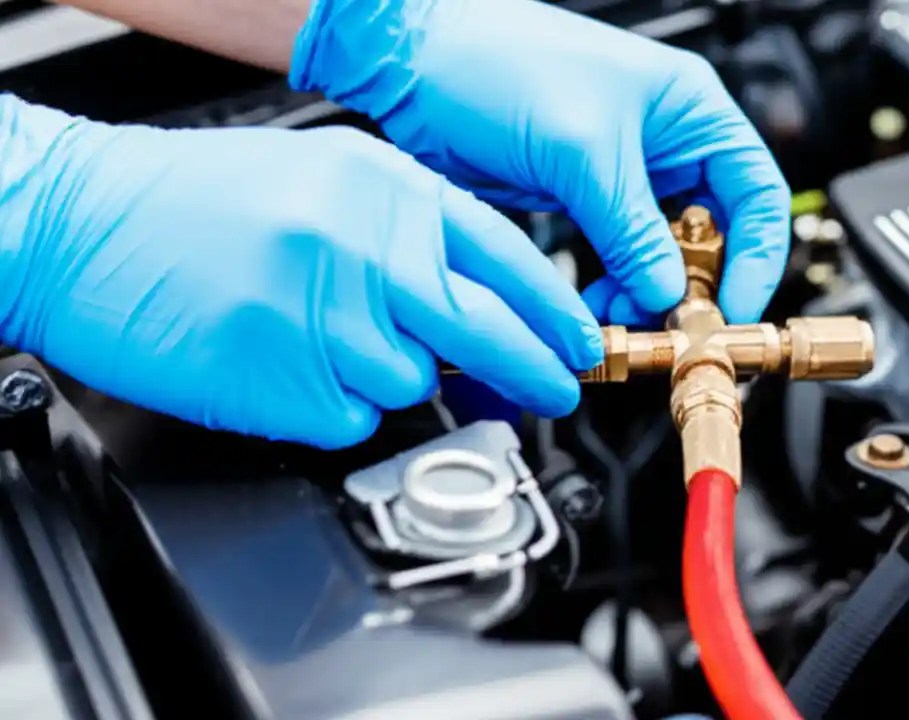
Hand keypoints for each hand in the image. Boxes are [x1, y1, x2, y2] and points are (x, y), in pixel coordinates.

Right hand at [0, 95, 601, 447]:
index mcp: (385, 190)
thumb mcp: (322, 179)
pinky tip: (287, 363)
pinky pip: (350, 417)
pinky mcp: (285, 382)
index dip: (555, 310)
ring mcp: (326, 318)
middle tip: (555, 391)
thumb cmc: (192, 200)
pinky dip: (334, 405)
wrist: (78, 220)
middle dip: (536, 372)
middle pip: (489, 332)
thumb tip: (471, 299)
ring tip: (326, 342)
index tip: (580, 343)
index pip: (508, 258)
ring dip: (392, 379)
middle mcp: (366, 250)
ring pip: (415, 384)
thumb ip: (405, 235)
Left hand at [290, 0, 790, 324]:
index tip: (733, 307)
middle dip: (695, 284)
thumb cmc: (499, 62)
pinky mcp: (586, 200)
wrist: (417, 63)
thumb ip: (631, 229)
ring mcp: (625, 175)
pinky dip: (614, 288)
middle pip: (713, 233)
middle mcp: (666, 143)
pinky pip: (619, 258)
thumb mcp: (582, 152)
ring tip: (621, 317)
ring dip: (648, 294)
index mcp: (690, 110)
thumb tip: (667, 291)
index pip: (757, 193)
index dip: (755, 256)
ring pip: (663, 254)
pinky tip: (595, 307)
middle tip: (672, 325)